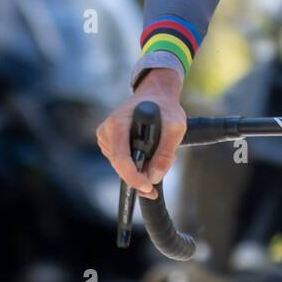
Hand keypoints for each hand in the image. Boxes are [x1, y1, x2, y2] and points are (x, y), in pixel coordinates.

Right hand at [96, 69, 186, 199]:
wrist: (156, 95)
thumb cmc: (165, 108)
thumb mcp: (175, 127)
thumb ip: (165, 153)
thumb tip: (153, 177)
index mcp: (118, 123)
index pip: (120, 158)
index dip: (132, 177)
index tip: (147, 187)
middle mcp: (107, 130)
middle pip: (120, 166)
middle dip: (139, 176)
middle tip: (158, 177)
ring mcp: (106, 137)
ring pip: (122, 166)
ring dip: (139, 168)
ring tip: (156, 153)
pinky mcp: (109, 143)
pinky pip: (122, 161)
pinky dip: (135, 163)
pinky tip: (147, 152)